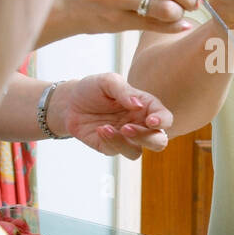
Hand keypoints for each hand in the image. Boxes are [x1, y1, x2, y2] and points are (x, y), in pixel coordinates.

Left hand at [47, 74, 171, 158]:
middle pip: (159, 141)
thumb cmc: (92, 89)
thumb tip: (139, 105)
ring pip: (138, 152)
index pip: (164, 118)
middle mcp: (139, 124)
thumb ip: (124, 91)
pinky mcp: (110, 147)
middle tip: (128, 128)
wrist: (69, 103)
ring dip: (125, 143)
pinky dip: (109, 141)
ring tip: (107, 127)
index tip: (151, 120)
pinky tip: (100, 129)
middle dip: (149, 139)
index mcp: (146, 107)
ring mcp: (126, 138)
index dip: (163, 121)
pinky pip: (116, 151)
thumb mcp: (108, 81)